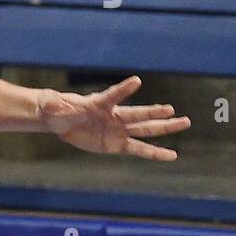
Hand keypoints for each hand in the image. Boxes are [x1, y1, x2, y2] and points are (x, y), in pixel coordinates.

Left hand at [38, 76, 189, 160]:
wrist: (61, 120)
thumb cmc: (56, 108)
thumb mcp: (52, 105)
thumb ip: (53, 102)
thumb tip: (49, 100)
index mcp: (99, 103)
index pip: (113, 95)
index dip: (123, 89)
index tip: (137, 80)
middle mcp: (114, 115)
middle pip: (137, 114)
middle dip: (154, 112)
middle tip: (172, 109)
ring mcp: (118, 130)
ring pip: (146, 130)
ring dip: (165, 127)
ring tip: (185, 123)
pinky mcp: (117, 144)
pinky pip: (140, 149)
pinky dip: (156, 153)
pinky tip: (172, 155)